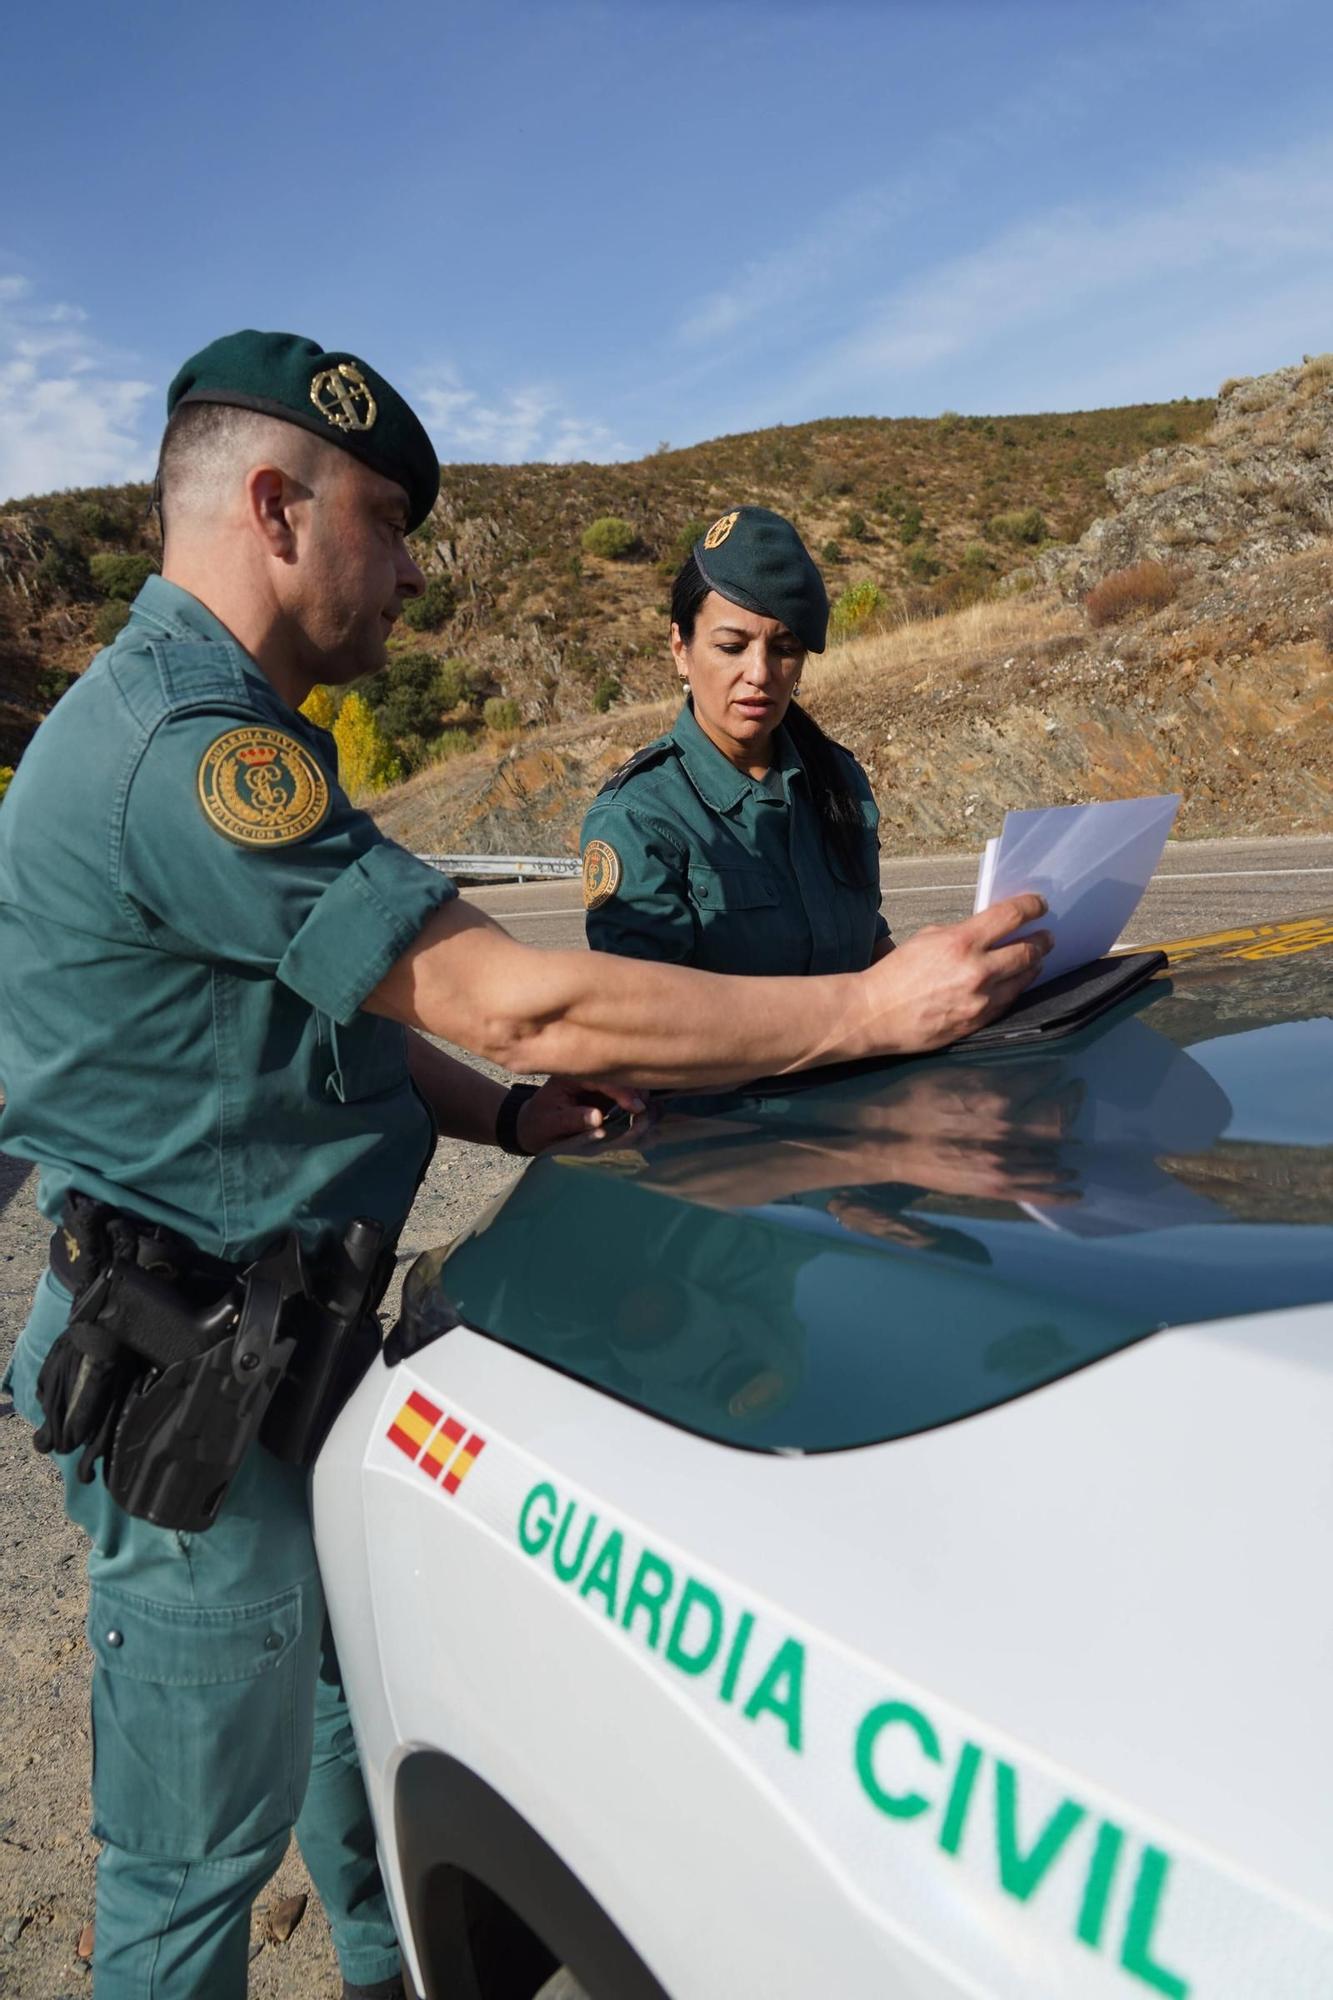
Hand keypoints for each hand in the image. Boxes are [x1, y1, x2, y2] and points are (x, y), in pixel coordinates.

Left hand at [515, 1077, 645, 1153]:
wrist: (532, 1128)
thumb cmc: (538, 1126)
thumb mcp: (549, 1125)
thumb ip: (572, 1120)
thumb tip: (598, 1118)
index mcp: (570, 1074)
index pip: (603, 1076)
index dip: (623, 1091)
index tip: (637, 1108)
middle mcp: (586, 1074)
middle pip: (619, 1074)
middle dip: (637, 1090)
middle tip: (647, 1112)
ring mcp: (597, 1084)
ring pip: (627, 1082)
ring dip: (640, 1096)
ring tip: (646, 1116)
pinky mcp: (605, 1095)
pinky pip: (626, 1094)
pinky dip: (637, 1103)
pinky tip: (642, 1116)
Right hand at [864, 894, 1052, 1051]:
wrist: (875, 1013)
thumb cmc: (896, 974)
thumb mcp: (928, 938)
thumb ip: (962, 933)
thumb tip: (988, 932)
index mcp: (961, 942)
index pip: (1011, 917)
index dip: (1031, 907)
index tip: (1039, 905)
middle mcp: (977, 970)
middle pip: (1027, 950)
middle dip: (1041, 940)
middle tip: (1046, 936)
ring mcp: (980, 999)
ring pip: (1024, 978)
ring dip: (1033, 965)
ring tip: (1036, 958)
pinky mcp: (978, 1021)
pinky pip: (1009, 1001)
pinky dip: (1017, 987)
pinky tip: (1017, 981)